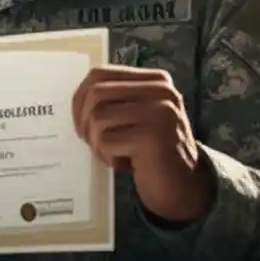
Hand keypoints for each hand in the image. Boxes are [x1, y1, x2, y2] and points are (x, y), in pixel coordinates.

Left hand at [72, 65, 212, 223]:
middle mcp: (161, 91)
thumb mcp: (137, 116)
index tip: (79, 119)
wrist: (183, 185)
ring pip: (99, 118)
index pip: (100, 75)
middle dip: (83, 120)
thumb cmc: (151, 150)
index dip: (80, 97)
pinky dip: (108, 156)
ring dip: (97, 142)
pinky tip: (124, 164)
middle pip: (96, 94)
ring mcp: (160, 112)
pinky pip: (107, 141)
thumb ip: (114, 100)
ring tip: (113, 154)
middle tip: (89, 140)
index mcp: (156, 80)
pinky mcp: (153, 137)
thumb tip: (75, 97)